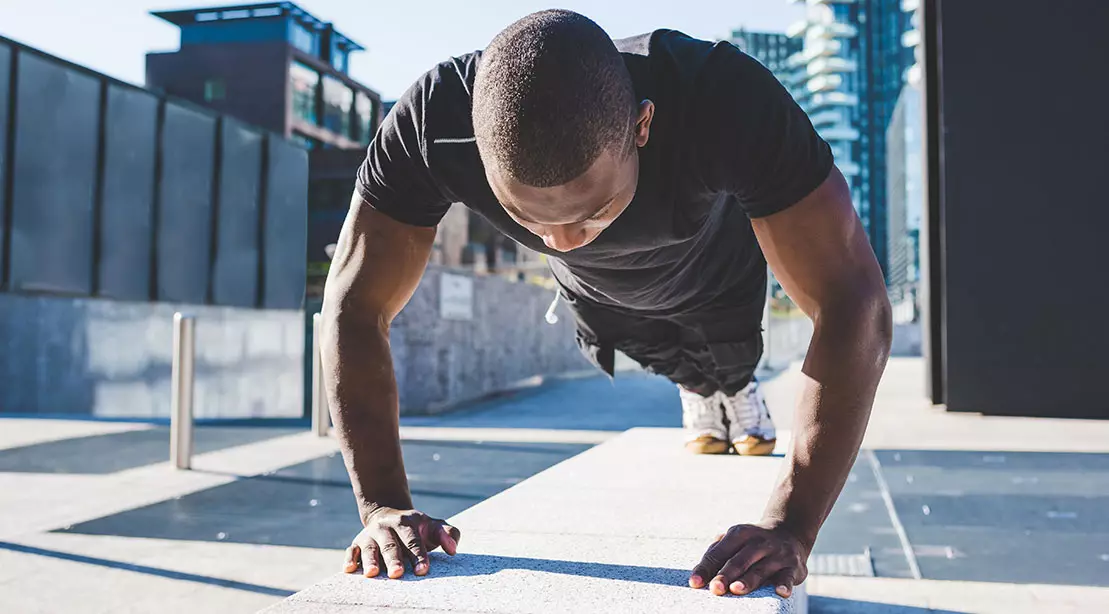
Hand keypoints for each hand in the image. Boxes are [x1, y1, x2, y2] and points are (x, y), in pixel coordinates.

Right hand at [343, 507, 460, 578]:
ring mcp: (371, 535)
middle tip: (398, 573)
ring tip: (373, 574)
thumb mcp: (434, 526)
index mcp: (407, 523)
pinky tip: (349, 569)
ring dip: (371, 560)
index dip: (418, 555)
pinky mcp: (358, 543)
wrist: (389, 514)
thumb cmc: (417, 529)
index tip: (423, 570)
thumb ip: (448, 534)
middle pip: (390, 544)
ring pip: (369, 547)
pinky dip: (350, 559)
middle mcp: (387, 527)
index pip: (413, 540)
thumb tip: (453, 549)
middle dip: (394, 559)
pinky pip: (352, 550)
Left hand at [689, 523, 807, 597]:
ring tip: (736, 589)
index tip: (695, 583)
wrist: (790, 532)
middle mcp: (759, 542)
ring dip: (749, 579)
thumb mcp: (734, 541)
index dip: (706, 567)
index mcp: (740, 534)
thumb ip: (716, 555)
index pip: (720, 551)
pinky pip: (788, 576)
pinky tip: (780, 592)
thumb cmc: (751, 544)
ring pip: (761, 569)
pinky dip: (785, 584)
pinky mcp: (793, 566)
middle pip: (740, 560)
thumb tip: (697, 576)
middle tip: (715, 588)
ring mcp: (778, 554)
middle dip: (726, 574)